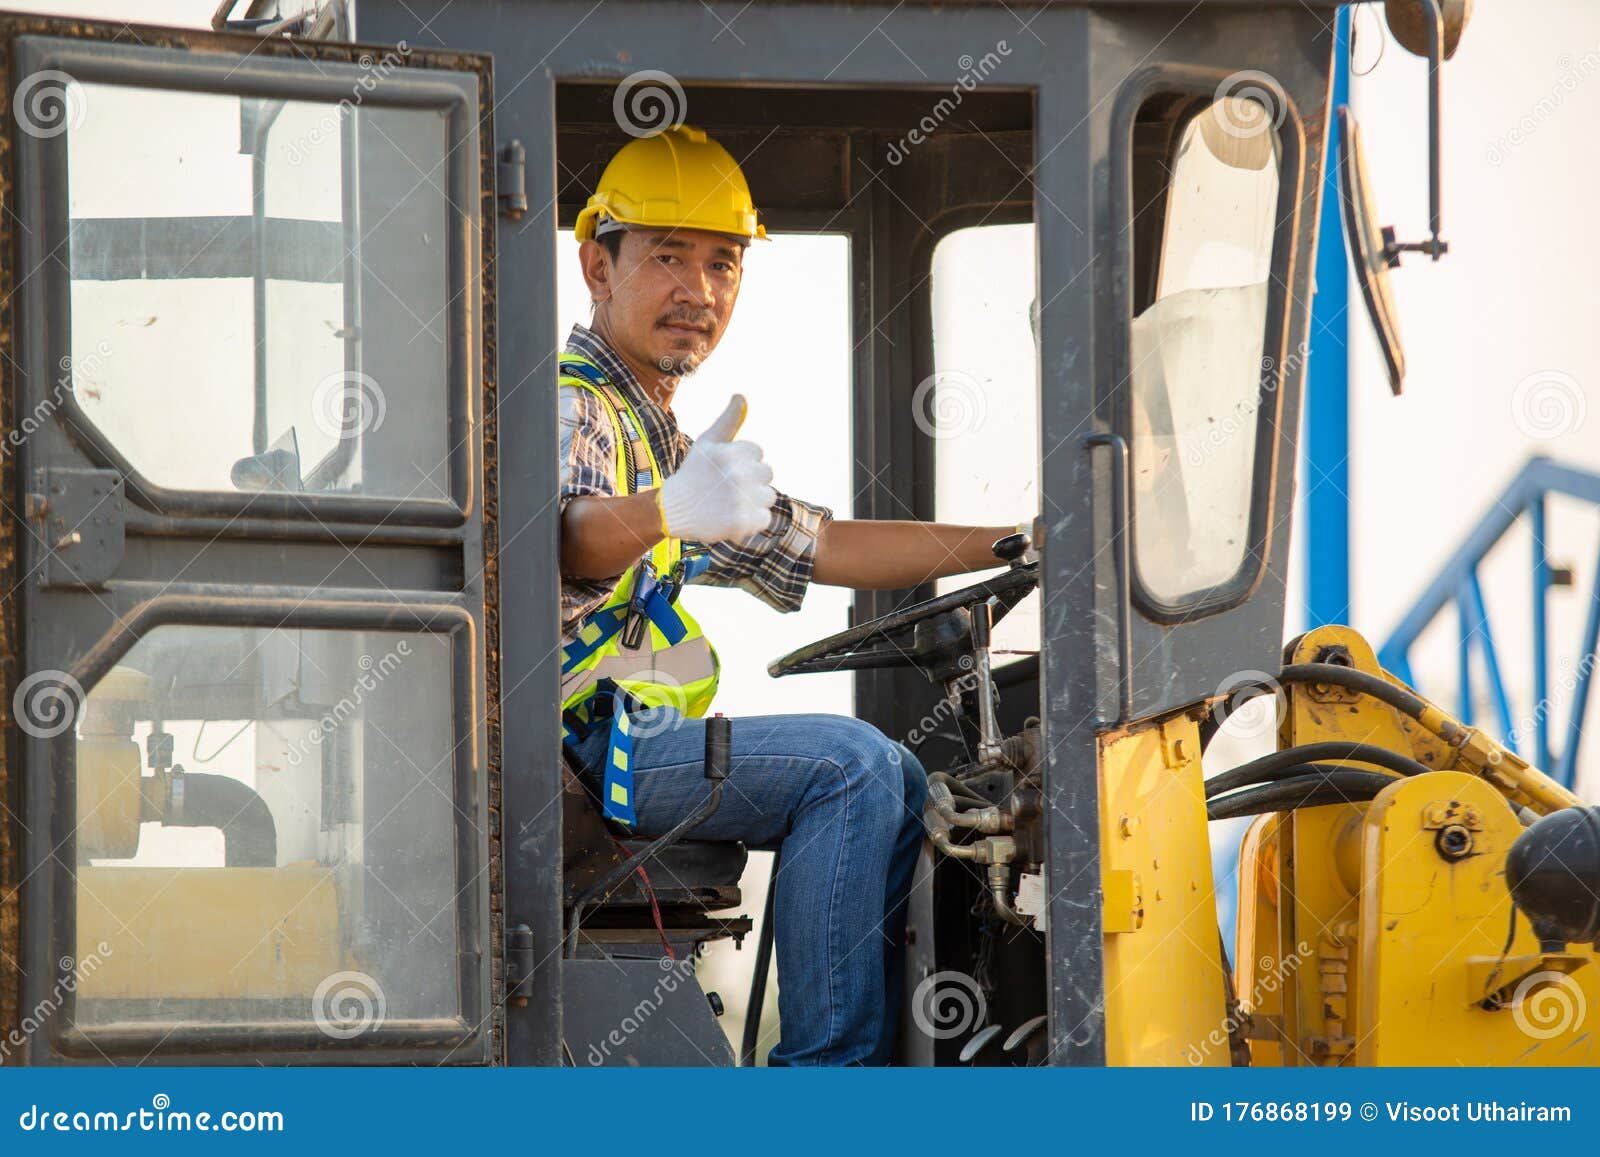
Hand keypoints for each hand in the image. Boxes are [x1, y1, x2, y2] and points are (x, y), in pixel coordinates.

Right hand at [657, 395, 776, 542]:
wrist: (673, 510)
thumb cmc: (693, 473)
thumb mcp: (707, 442)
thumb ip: (728, 420)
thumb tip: (742, 396)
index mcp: (732, 453)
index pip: (758, 453)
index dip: (742, 462)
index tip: (723, 470)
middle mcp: (739, 474)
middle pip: (767, 473)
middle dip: (751, 480)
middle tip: (727, 488)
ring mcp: (742, 499)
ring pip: (768, 496)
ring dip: (754, 500)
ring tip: (730, 502)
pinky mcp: (744, 522)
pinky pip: (764, 518)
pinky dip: (751, 520)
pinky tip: (731, 517)